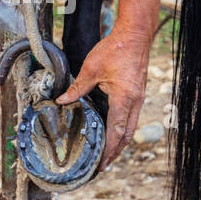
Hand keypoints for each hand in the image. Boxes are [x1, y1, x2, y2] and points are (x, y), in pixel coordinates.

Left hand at [54, 23, 149, 168]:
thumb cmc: (115, 49)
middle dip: (116, 151)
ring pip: (131, 127)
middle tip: (104, 165)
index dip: (109, 149)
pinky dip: (124, 128)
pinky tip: (115, 130)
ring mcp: (139, 98)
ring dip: (121, 141)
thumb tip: (61, 101)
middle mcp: (135, 101)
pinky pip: (132, 117)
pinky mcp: (138, 93)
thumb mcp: (91, 68)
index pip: (116, 131)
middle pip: (127, 134)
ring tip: (109, 153)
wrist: (135, 35)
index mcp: (123, 98)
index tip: (102, 163)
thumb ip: (77, 88)